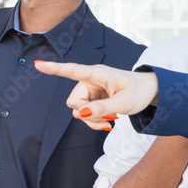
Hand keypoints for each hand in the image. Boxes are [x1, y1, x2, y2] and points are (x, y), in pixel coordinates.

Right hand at [34, 61, 158, 130]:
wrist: (148, 92)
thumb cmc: (139, 92)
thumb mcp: (125, 103)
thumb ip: (103, 108)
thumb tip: (82, 113)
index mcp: (98, 74)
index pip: (73, 70)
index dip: (55, 69)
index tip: (38, 64)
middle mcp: (90, 80)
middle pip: (74, 101)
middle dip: (87, 114)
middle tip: (109, 119)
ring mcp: (90, 90)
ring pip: (78, 111)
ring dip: (92, 120)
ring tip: (111, 120)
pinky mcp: (92, 99)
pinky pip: (85, 114)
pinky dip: (94, 121)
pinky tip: (108, 122)